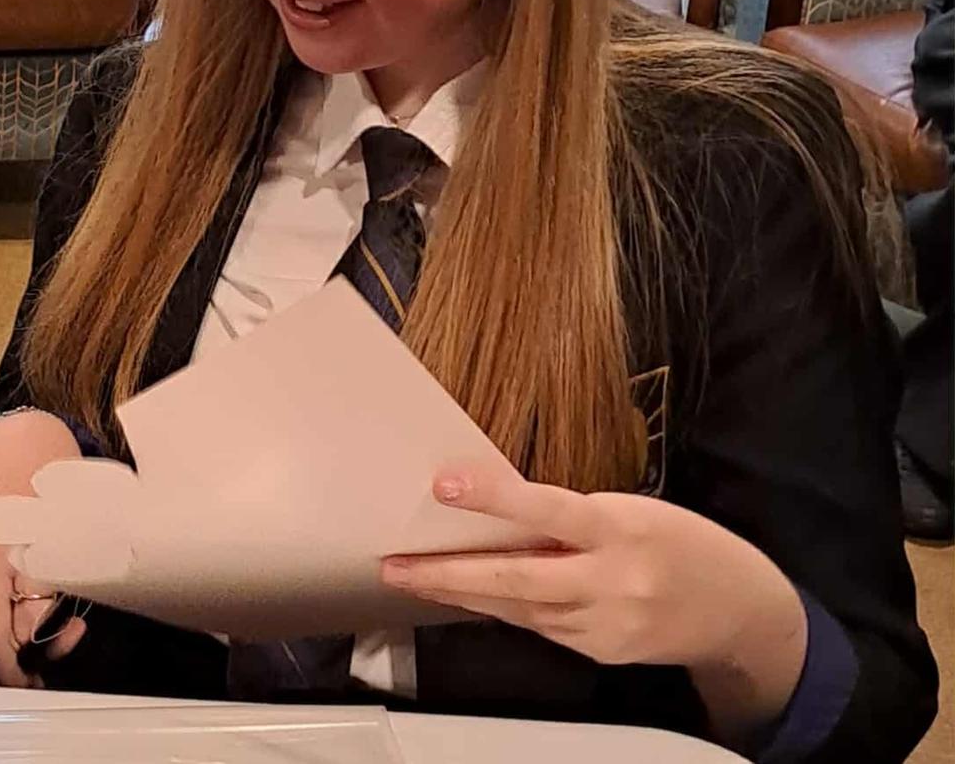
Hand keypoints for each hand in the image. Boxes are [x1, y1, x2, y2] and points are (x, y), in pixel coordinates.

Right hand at [0, 410, 87, 686]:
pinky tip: (14, 602)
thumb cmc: (47, 468)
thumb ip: (59, 585)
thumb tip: (55, 632)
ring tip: (35, 637)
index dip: (18, 665)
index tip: (44, 673)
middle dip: (8, 664)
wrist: (11, 428)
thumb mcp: (70, 529)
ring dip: (0, 635)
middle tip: (38, 675)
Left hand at [382, 471, 808, 738]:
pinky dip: (503, 608)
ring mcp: (604, 624)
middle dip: (447, 575)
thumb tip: (501, 511)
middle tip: (394, 566)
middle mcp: (610, 582)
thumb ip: (572, 517)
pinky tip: (469, 596)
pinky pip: (538, 624)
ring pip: (518, 607)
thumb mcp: (633, 511)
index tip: (444, 486)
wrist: (741, 611)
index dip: (495, 498)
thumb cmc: (682, 543)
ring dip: (462, 593)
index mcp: (621, 530)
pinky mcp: (599, 650)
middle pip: (516, 579)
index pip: (548, 510)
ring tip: (412, 577)